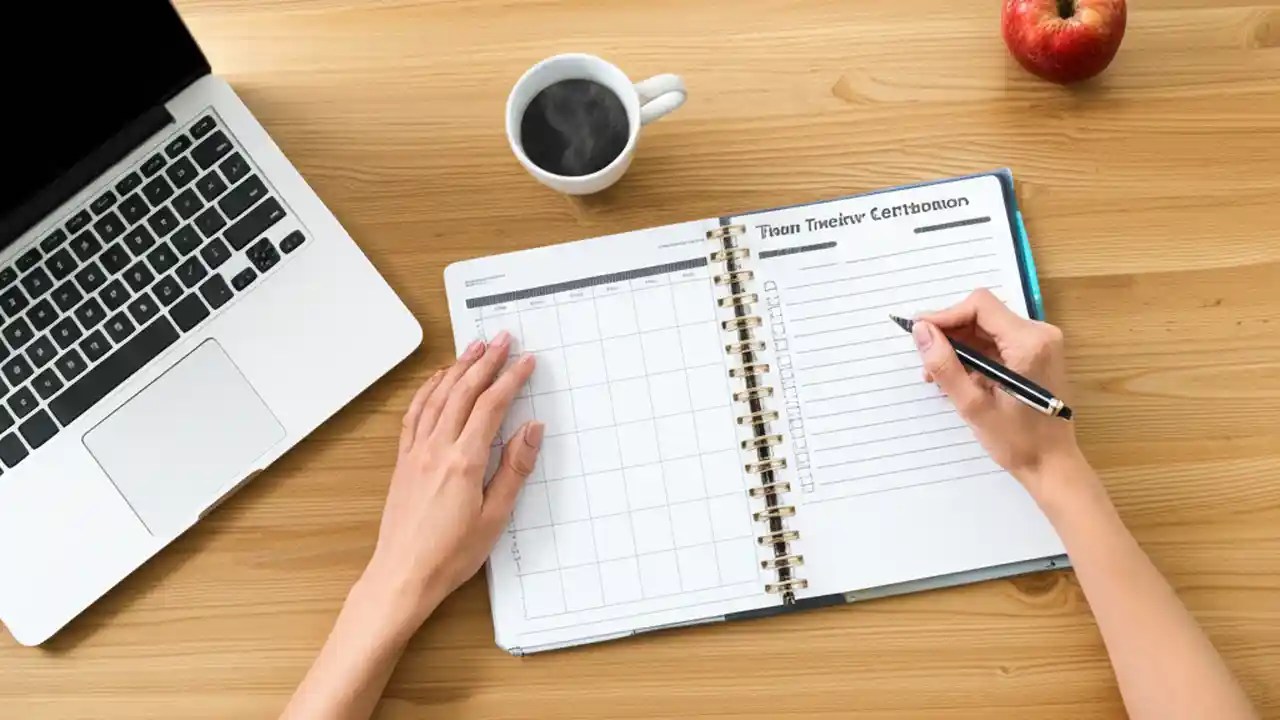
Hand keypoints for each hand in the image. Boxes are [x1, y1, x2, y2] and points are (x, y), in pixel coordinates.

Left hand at [358, 332, 542, 635]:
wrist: (403, 575)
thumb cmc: (450, 554)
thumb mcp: (496, 516)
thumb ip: (514, 469)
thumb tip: (531, 430)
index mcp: (464, 461)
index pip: (491, 407)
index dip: (511, 379)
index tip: (526, 361)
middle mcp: (437, 449)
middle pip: (463, 392)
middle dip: (485, 361)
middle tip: (502, 339)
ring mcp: (416, 452)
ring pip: (437, 397)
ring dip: (457, 368)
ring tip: (473, 349)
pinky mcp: (403, 462)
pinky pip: (415, 414)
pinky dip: (428, 391)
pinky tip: (437, 381)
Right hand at [912, 290, 1082, 497]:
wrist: (1052, 465)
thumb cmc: (1017, 441)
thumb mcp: (973, 405)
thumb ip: (945, 365)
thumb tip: (921, 331)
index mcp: (1029, 343)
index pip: (980, 306)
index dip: (945, 315)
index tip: (919, 333)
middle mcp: (1040, 334)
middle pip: (982, 315)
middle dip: (950, 334)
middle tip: (925, 361)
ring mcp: (1040, 343)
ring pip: (987, 329)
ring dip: (959, 346)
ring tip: (937, 375)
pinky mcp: (1036, 354)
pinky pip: (997, 343)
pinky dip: (974, 356)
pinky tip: (958, 377)